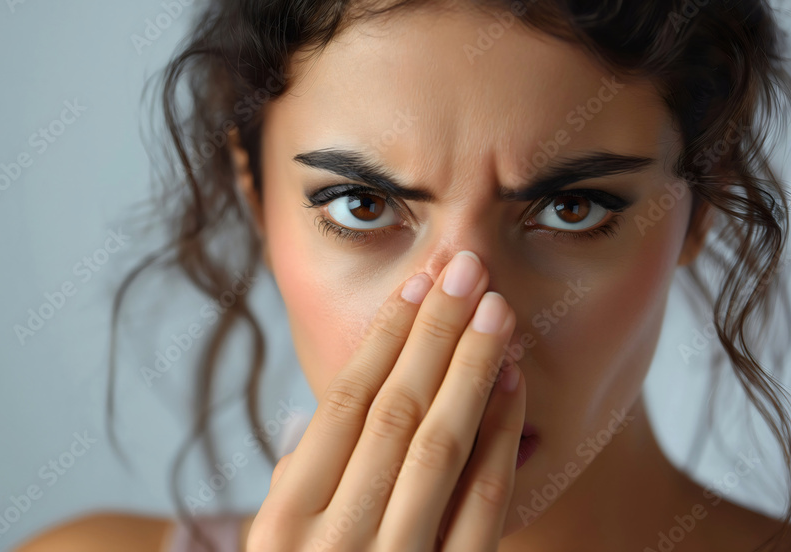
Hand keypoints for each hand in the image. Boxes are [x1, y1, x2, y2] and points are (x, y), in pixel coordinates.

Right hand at [247, 250, 524, 551]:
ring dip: (472, 369)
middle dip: (434, 332)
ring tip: (496, 310)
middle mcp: (337, 540)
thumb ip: (296, 491)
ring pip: (438, 446)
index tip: (417, 283)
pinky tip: (512, 387)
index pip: (343, 404)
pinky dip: (500, 441)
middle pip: (394, 410)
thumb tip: (318, 428)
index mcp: (284, 522)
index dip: (384, 337)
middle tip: (466, 270)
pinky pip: (483, 507)